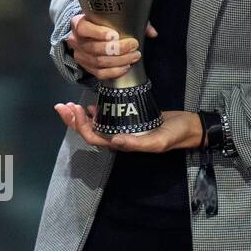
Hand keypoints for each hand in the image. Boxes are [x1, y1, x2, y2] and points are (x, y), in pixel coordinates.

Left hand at [54, 102, 201, 151]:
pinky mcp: (126, 121)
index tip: (74, 109)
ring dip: (80, 116)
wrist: (189, 127)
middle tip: (62, 106)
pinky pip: (105, 119)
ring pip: (94, 126)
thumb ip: (138, 144)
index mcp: (123, 145)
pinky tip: (89, 106)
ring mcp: (122, 130)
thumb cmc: (175, 135)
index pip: (94, 138)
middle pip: (89, 132)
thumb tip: (114, 141)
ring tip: (69, 105)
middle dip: (73, 120)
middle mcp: (119, 139)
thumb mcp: (159, 141)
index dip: (80, 126)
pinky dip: (94, 113)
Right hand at [64, 15, 157, 80]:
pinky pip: (99, 73)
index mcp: (79, 23)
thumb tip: (152, 32)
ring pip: (99, 62)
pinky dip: (114, 71)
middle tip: (133, 45)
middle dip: (117, 49)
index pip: (84, 29)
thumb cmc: (104, 24)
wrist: (91, 35)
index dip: (99, 33)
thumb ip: (134, 21)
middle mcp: (75, 40)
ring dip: (120, 60)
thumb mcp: (116, 17)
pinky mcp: (85, 67)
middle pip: (94, 48)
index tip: (116, 35)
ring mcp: (79, 55)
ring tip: (134, 56)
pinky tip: (126, 66)